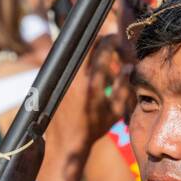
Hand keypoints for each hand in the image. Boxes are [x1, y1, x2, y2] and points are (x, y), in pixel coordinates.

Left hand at [51, 33, 131, 154]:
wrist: (66, 142)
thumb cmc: (93, 128)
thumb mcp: (114, 111)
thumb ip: (123, 87)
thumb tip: (128, 66)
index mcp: (92, 85)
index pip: (102, 50)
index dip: (111, 40)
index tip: (116, 39)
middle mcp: (75, 79)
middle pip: (85, 43)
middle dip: (96, 38)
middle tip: (104, 40)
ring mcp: (61, 79)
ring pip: (72, 49)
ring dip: (84, 45)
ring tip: (93, 49)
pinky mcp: (52, 81)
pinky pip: (62, 59)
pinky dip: (73, 56)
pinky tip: (79, 60)